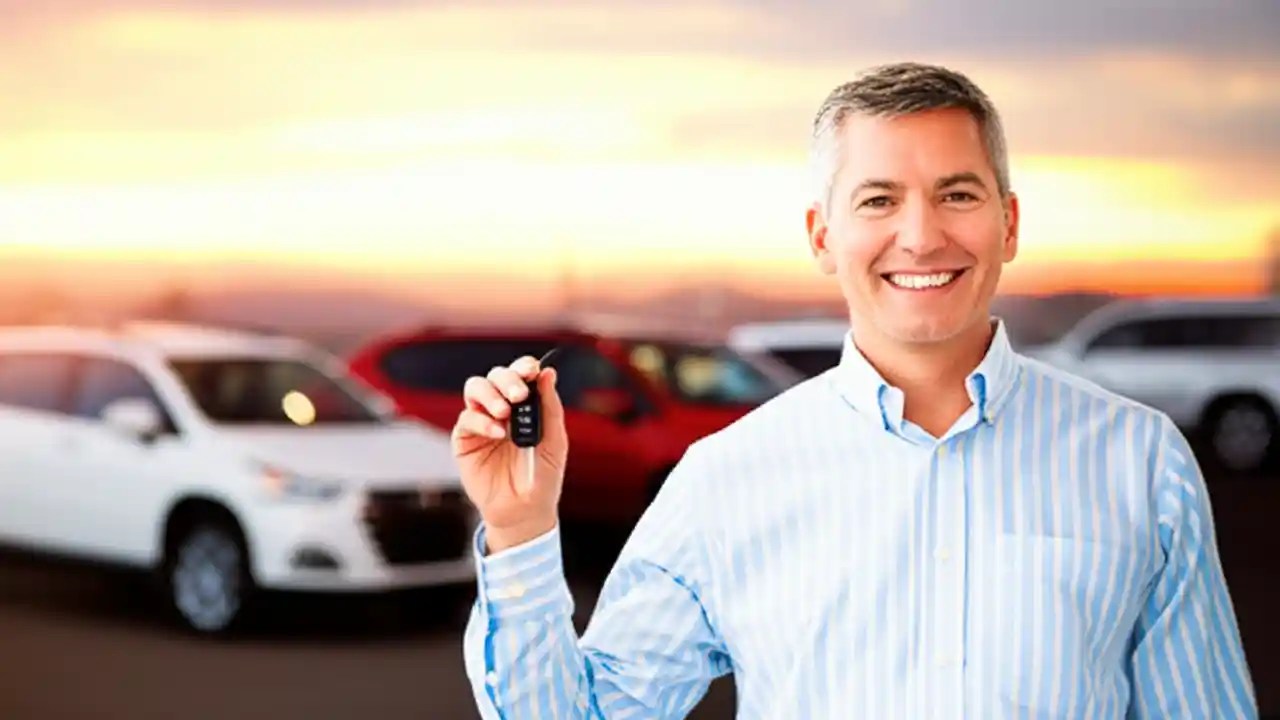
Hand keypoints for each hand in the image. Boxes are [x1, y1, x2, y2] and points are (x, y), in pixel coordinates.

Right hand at [451, 355, 567, 553]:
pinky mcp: (465, 440)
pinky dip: (482, 421)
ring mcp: (482, 422)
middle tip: (519, 395)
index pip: (520, 375)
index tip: (531, 371)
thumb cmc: (542, 476)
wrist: (525, 511)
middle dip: (507, 380)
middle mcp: (501, 408)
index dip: (523, 367)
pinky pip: (467, 419)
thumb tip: (548, 373)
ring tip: (505, 413)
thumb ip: (551, 407)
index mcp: (525, 405)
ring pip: (475, 389)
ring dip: (490, 395)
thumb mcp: (555, 442)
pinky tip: (498, 434)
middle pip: (496, 376)